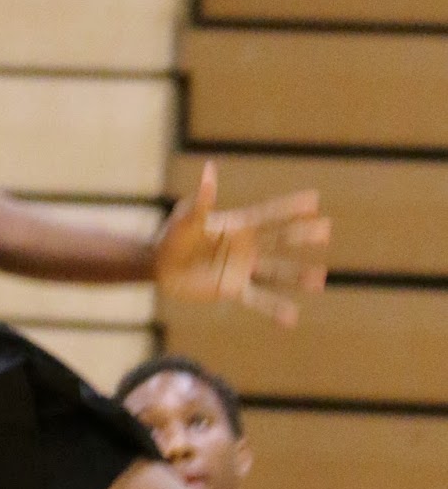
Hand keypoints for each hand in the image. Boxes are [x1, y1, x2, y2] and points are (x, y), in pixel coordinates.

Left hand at [154, 161, 329, 326]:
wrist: (161, 264)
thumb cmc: (173, 235)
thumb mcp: (187, 218)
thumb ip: (202, 201)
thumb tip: (209, 170)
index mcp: (236, 224)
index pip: (268, 214)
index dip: (290, 207)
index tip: (314, 199)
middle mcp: (245, 246)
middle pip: (279, 239)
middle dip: (302, 234)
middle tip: (327, 228)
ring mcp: (242, 268)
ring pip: (275, 271)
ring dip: (297, 275)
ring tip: (321, 279)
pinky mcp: (234, 289)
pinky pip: (258, 299)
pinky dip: (275, 309)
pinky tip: (292, 318)